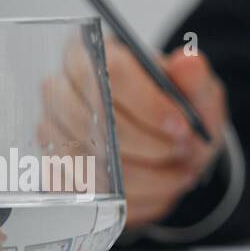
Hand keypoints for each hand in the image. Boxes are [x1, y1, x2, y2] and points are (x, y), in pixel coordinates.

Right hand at [40, 40, 231, 227]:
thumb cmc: (178, 111)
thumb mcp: (198, 92)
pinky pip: (89, 192)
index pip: (110, 72)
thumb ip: (196, 79)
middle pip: (92, 118)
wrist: (171, 145)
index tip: (181, 126)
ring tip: (180, 171)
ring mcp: (51, 130)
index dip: (148, 103)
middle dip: (147, 144)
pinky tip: (159, 187)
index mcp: (95, 54)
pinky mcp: (55, 169)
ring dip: (146, 174)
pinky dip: (134, 196)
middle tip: (183, 151)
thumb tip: (188, 62)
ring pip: (89, 161)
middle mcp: (61, 88)